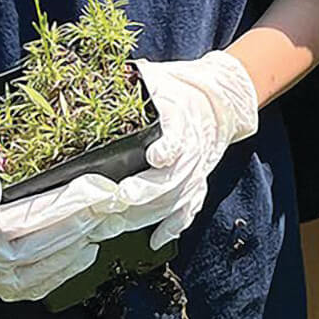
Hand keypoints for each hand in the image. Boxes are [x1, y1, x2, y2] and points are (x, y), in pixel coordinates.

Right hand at [0, 119, 119, 300]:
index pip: (31, 215)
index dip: (70, 201)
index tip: (101, 186)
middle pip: (42, 244)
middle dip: (84, 220)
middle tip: (115, 202)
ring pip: (42, 268)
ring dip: (79, 245)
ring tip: (107, 221)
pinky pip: (33, 287)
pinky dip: (63, 271)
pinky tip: (87, 251)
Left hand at [104, 52, 258, 250]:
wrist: (222, 96)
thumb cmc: (180, 86)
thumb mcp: (156, 77)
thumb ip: (133, 81)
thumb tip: (97, 79)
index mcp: (183, 118)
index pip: (179, 137)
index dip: (169, 148)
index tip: (154, 157)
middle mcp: (194, 148)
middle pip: (173, 178)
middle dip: (144, 193)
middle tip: (114, 202)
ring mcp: (197, 168)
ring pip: (176, 198)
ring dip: (148, 214)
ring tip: (115, 224)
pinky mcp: (199, 181)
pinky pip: (190, 208)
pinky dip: (174, 226)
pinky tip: (156, 240)